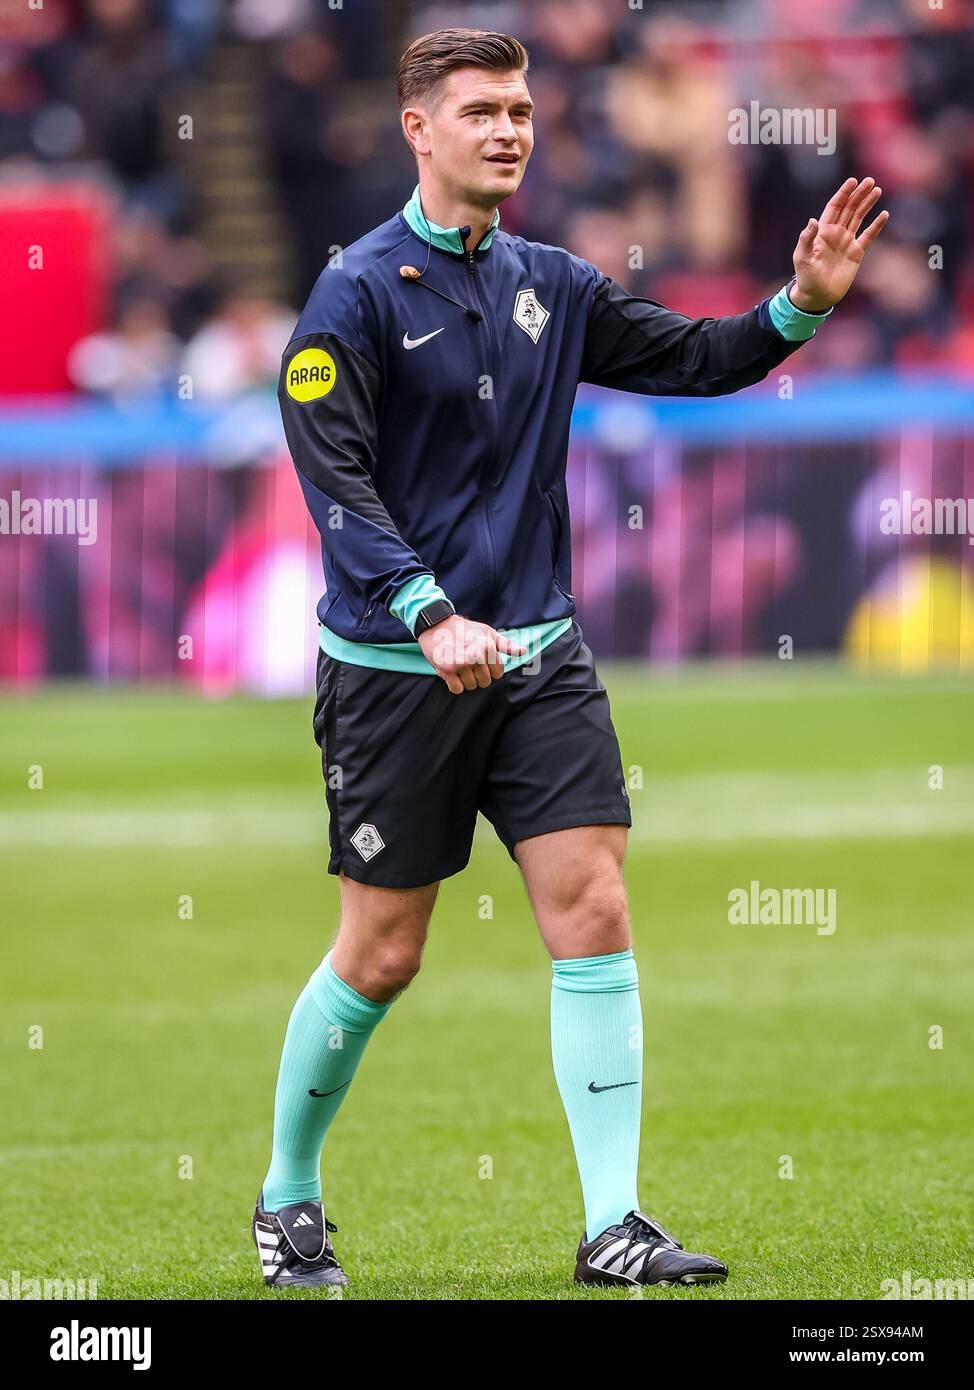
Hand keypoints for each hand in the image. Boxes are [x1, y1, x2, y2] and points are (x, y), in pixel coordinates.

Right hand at [418, 614, 526, 693]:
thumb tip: (524, 651)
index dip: (490, 670)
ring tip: (459, 665)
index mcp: (488, 646)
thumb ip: (506, 645)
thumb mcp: (488, 633)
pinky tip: (451, 672)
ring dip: (466, 680)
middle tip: (468, 663)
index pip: (498, 673)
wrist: (436, 625)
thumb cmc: (465, 630)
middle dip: (478, 676)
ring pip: (471, 687)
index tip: (481, 661)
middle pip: (485, 682)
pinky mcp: (446, 670)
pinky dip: (455, 684)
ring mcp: (460, 663)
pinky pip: (457, 689)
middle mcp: (475, 655)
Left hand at [790, 177, 889, 312]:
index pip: (835, 207)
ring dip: (867, 204)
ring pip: (859, 218)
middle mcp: (836, 233)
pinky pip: (868, 236)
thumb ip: (807, 239)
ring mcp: (847, 242)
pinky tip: (884, 214)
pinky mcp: (856, 253)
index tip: (853, 181)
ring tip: (877, 191)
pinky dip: (876, 226)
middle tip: (870, 181)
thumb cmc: (806, 277)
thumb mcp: (802, 257)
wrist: (817, 296)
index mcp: (823, 231)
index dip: (843, 194)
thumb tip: (812, 221)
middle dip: (859, 194)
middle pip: (849, 208)